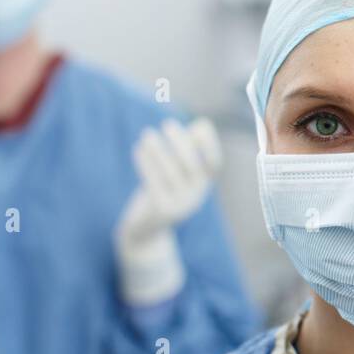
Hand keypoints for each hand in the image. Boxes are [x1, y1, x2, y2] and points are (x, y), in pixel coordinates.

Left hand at [115, 118, 220, 305]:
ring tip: (147, 134)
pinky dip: (146, 164)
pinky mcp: (162, 211)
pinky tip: (138, 149)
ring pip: (171, 173)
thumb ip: (189, 148)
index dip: (210, 144)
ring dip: (158, 151)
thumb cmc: (162, 190)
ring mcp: (181, 206)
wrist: (146, 229)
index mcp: (203, 185)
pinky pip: (154, 183)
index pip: (215, 164)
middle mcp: (196, 196)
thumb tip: (201, 124)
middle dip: (181, 142)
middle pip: (193, 166)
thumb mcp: (178, 171)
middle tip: (167, 123)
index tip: (199, 124)